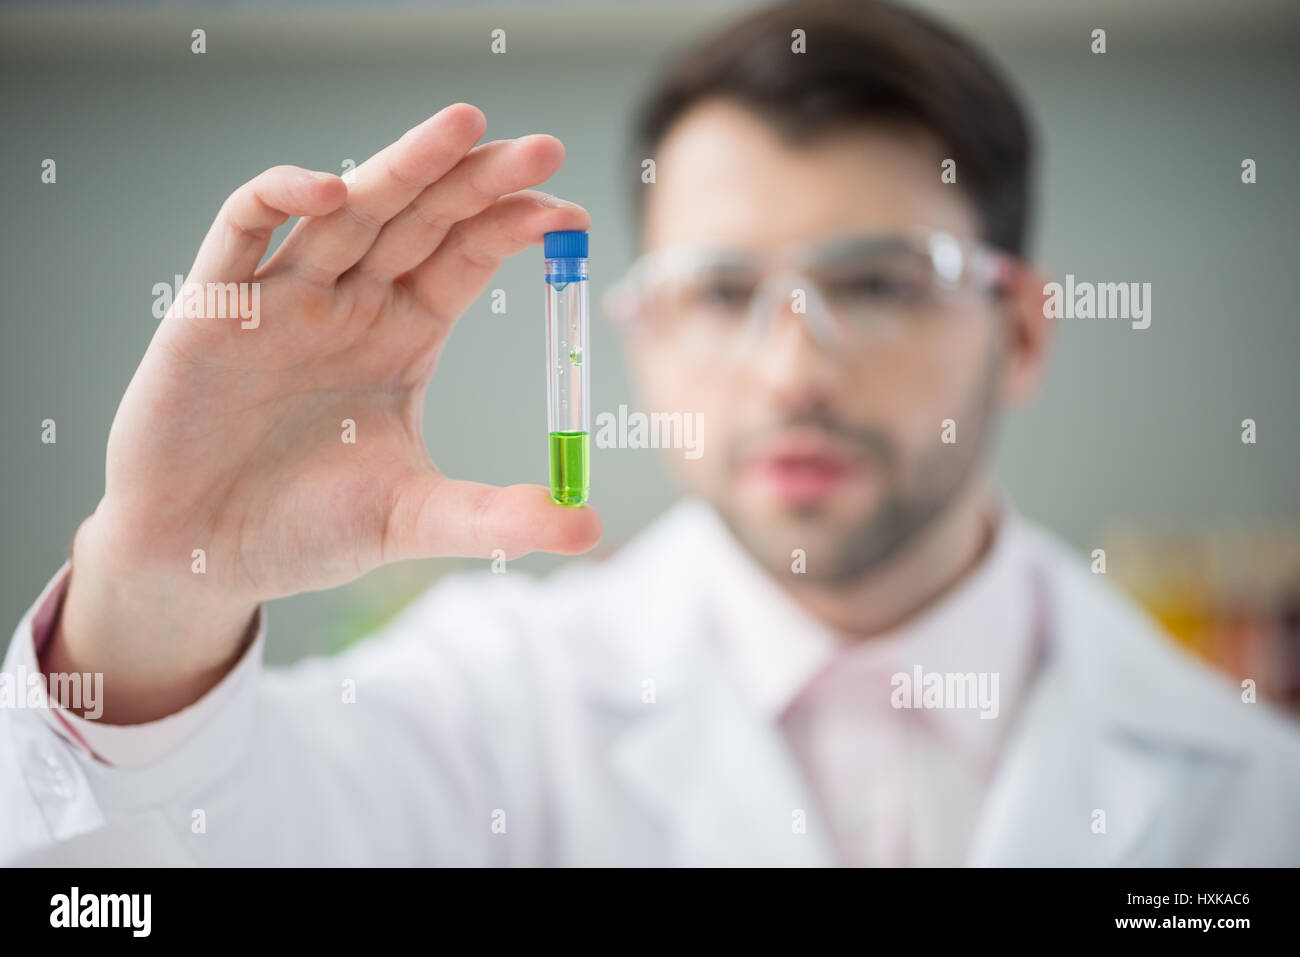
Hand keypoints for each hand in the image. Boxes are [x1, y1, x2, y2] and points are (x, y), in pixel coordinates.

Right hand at [51, 104, 599, 720]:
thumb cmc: (303, 530)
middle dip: (478, 180)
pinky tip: (333, 193)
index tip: (569, 214)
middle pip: (421, 218)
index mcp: (402, 335)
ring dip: (402, 166)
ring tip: (463, 127)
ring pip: (348, 210)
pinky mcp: (216, 306)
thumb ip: (496, 519)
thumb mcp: (412, 521)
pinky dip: (280, 198)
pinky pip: (242, 229)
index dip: (513, 228)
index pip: (465, 257)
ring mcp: (284, 297)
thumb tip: (589, 529)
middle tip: (543, 150)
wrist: (200, 556)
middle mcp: (350, 303)